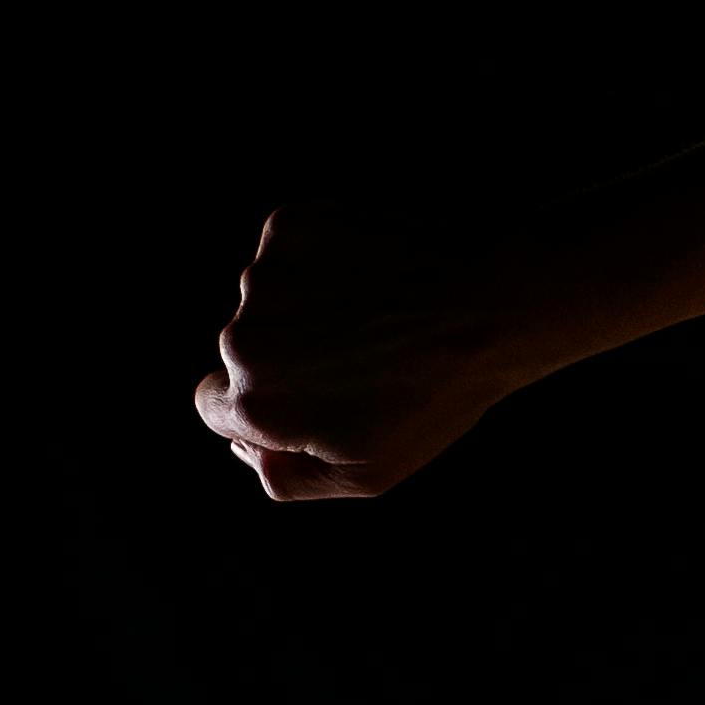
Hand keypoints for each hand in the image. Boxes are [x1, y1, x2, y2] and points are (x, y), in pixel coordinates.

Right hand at [199, 209, 523, 508]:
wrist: (489, 301)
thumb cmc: (435, 396)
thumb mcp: (370, 473)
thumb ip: (290, 479)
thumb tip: (249, 452)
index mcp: (257, 404)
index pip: (214, 408)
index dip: (259, 410)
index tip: (308, 401)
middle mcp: (243, 338)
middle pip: (241, 354)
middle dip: (288, 360)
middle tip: (365, 360)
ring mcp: (265, 276)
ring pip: (268, 300)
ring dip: (308, 308)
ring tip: (380, 319)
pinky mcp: (290, 226)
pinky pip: (290, 252)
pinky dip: (323, 262)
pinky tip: (376, 277)